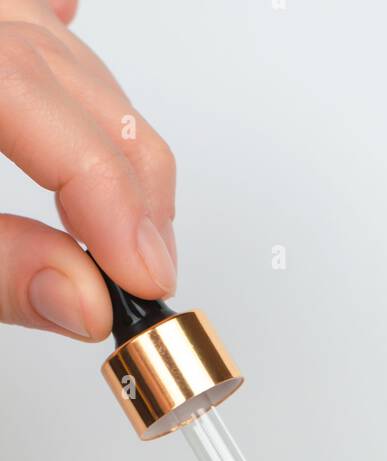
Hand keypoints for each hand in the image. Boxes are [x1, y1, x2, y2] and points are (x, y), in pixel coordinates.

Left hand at [0, 0, 175, 340]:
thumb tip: (84, 301)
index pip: (46, 108)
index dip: (110, 198)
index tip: (143, 275)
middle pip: (75, 83)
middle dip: (131, 188)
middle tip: (148, 277)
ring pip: (75, 61)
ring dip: (117, 141)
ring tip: (131, 226)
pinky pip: (34, 11)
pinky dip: (65, 41)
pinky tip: (77, 34)